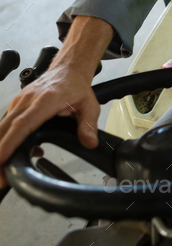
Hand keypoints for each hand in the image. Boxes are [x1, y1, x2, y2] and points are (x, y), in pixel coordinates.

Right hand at [0, 63, 99, 188]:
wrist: (67, 68)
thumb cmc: (75, 86)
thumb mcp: (89, 105)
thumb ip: (88, 124)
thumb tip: (89, 142)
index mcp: (46, 100)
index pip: (23, 123)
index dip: (11, 142)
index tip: (1, 158)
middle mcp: (28, 100)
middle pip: (6, 127)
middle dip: (0, 151)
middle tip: (1, 177)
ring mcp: (19, 102)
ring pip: (2, 126)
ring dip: (1, 147)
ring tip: (4, 171)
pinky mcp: (15, 105)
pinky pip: (6, 124)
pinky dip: (6, 140)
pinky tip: (19, 152)